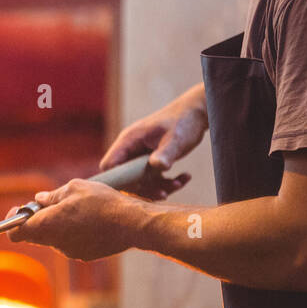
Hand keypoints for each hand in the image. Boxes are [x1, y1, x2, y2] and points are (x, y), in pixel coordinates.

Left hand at [7, 179, 140, 260]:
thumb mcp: (74, 188)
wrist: (132, 224)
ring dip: (58, 223)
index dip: (13, 221)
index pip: (15, 233)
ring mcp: (70, 251)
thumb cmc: (102, 203)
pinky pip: (71, 241)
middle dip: (39, 218)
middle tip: (50, 202)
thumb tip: (40, 200)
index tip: (19, 211)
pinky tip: (90, 219)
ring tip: (77, 208)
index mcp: (47, 226)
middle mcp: (55, 242)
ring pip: (54, 237)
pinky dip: (73, 231)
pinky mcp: (85, 255)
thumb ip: (52, 195)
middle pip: (35, 234)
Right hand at [100, 84, 206, 199]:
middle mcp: (131, 149)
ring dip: (159, 187)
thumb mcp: (176, 138)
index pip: (110, 164)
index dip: (118, 179)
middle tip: (163, 193)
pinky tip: (184, 178)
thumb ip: (165, 152)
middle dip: (144, 188)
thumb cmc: (184, 121)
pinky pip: (153, 179)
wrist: (196, 114)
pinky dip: (167, 183)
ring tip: (178, 184)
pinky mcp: (151, 161)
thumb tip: (156, 166)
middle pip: (125, 177)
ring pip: (141, 181)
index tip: (137, 187)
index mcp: (129, 140)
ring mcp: (140, 156)